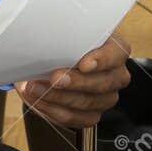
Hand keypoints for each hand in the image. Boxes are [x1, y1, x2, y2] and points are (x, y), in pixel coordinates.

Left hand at [15, 32, 131, 128]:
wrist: (50, 62)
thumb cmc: (60, 43)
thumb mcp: (63, 32)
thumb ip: (61, 33)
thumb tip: (41, 34)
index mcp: (114, 49)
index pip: (118, 53)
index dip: (102, 60)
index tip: (83, 64)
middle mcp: (115, 75)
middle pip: (102, 83)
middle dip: (75, 82)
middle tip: (53, 77)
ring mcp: (106, 97)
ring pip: (88, 103)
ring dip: (58, 97)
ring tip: (34, 88)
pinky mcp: (92, 114)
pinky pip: (76, 118)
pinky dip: (54, 110)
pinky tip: (38, 100)